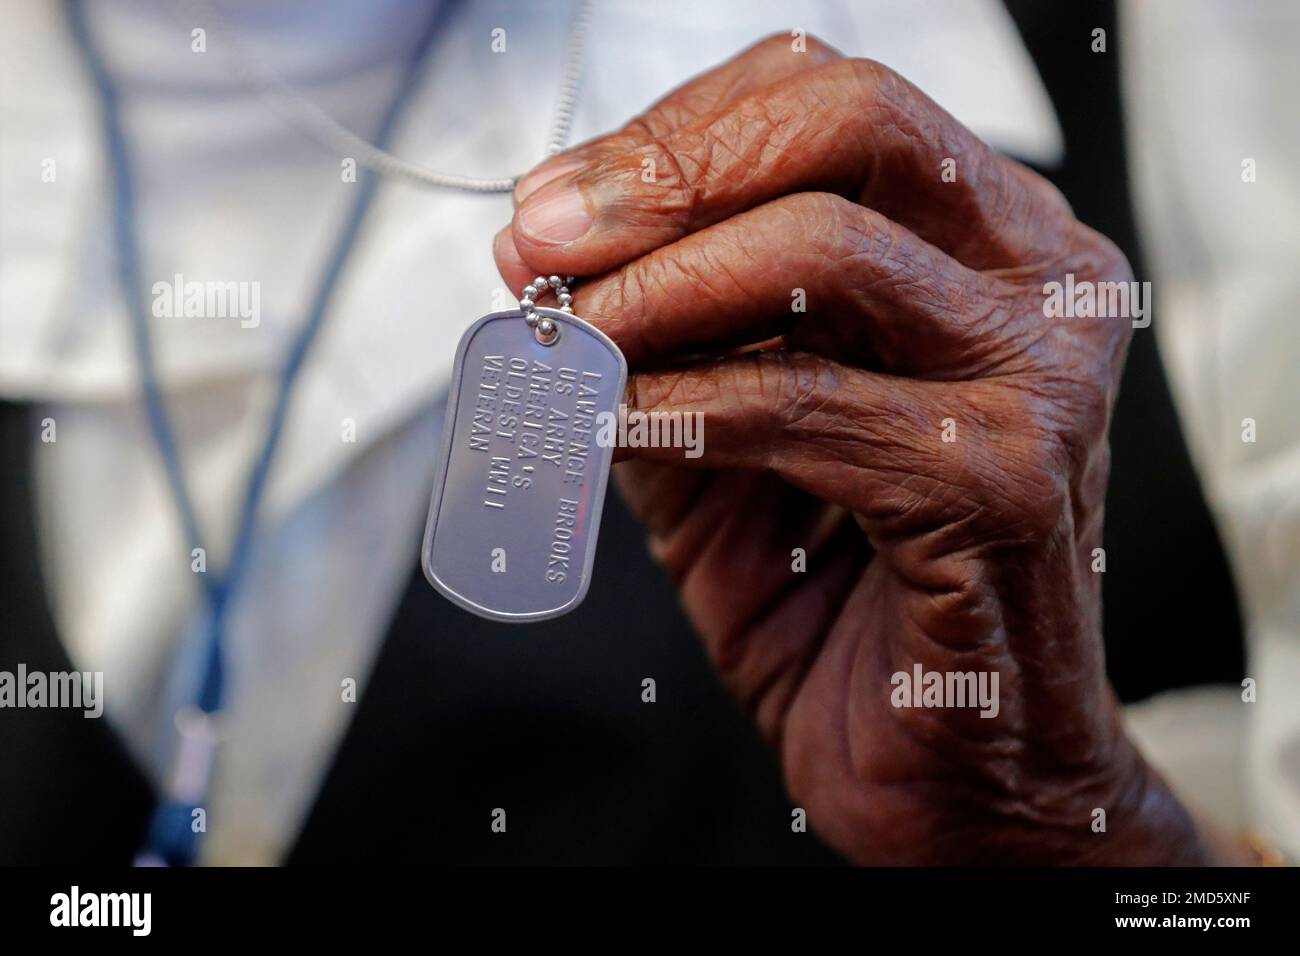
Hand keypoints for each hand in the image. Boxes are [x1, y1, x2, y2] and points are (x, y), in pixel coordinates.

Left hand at [496, 36, 1204, 864]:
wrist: (953, 773)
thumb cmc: (852, 605)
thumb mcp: (730, 447)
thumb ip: (662, 348)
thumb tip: (545, 273)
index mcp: (993, 244)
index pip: (832, 102)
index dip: (676, 133)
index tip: (556, 200)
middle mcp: (1041, 285)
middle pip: (850, 122)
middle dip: (666, 174)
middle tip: (546, 240)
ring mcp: (1040, 378)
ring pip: (826, 250)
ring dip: (658, 292)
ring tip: (565, 341)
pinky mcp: (1005, 483)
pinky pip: (801, 402)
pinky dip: (679, 405)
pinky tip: (608, 422)